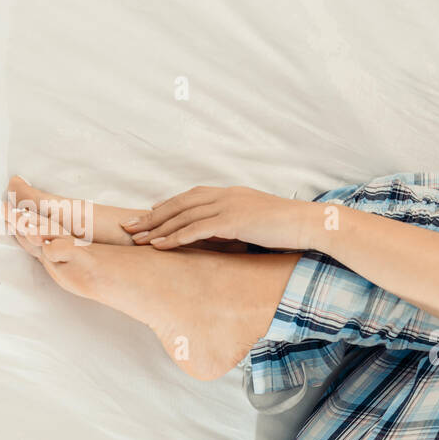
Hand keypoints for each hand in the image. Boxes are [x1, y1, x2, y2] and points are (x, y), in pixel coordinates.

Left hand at [120, 186, 311, 250]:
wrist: (309, 224)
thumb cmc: (289, 228)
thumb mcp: (259, 223)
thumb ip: (239, 225)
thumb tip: (225, 237)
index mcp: (231, 194)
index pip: (191, 197)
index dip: (168, 206)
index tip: (150, 216)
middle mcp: (225, 195)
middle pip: (180, 203)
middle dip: (152, 216)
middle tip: (130, 226)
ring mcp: (228, 206)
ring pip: (182, 215)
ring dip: (157, 228)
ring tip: (136, 238)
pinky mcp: (232, 221)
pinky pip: (196, 229)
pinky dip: (174, 237)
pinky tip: (159, 245)